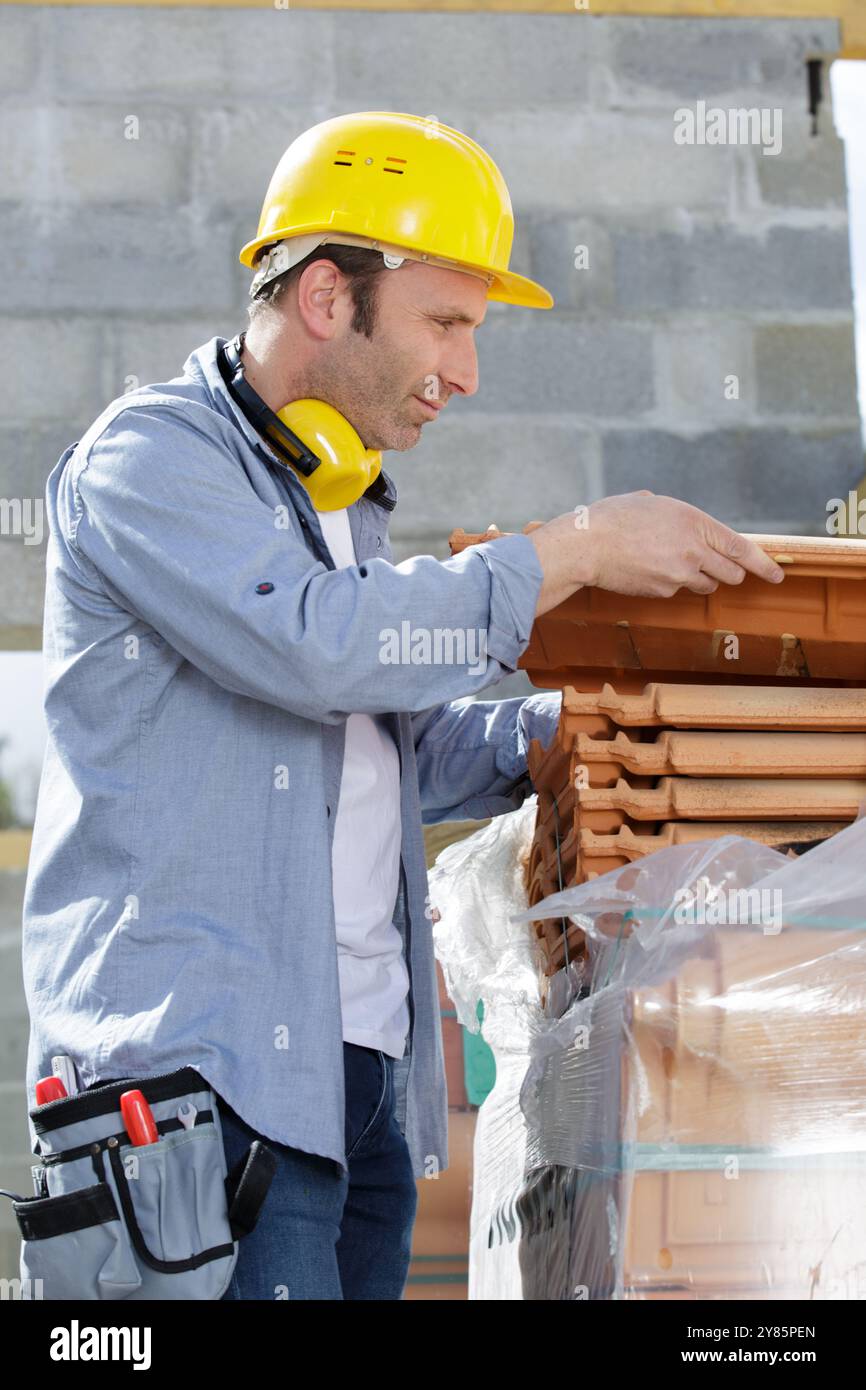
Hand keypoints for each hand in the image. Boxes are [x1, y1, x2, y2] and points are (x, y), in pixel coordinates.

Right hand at [582, 491, 785, 596]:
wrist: (587, 546)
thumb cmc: (614, 518)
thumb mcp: (653, 502)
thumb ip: (678, 516)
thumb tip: (683, 526)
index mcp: (694, 522)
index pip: (741, 548)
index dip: (764, 564)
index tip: (777, 575)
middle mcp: (693, 550)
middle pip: (731, 574)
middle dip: (729, 573)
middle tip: (720, 570)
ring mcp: (679, 575)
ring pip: (706, 586)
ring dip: (698, 578)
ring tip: (670, 563)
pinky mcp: (663, 592)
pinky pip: (677, 591)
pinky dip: (669, 583)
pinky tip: (647, 569)